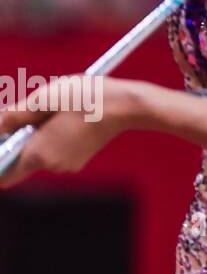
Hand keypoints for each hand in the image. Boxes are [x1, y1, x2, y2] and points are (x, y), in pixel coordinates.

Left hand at [0, 76, 138, 187]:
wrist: (127, 105)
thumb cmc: (85, 98)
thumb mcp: (44, 98)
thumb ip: (13, 115)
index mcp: (38, 155)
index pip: (3, 174)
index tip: (4, 138)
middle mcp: (52, 165)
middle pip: (21, 161)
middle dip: (20, 140)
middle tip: (32, 115)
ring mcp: (69, 164)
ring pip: (40, 154)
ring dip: (39, 136)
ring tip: (56, 111)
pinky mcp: (81, 158)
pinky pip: (57, 151)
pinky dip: (56, 137)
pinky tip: (69, 118)